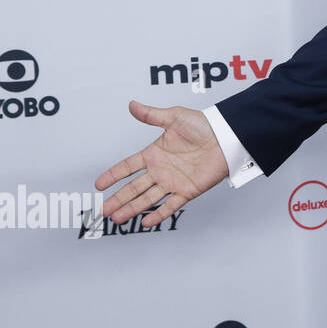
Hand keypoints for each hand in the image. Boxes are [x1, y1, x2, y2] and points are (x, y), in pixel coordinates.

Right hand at [96, 101, 229, 226]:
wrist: (227, 137)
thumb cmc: (204, 125)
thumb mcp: (174, 117)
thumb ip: (152, 115)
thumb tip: (132, 105)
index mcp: (155, 153)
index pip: (128, 166)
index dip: (113, 175)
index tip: (99, 184)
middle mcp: (161, 169)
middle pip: (134, 187)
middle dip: (118, 199)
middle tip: (103, 210)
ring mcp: (173, 181)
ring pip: (148, 198)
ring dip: (132, 209)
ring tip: (117, 219)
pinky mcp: (188, 190)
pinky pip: (171, 204)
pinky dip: (159, 214)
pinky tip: (146, 222)